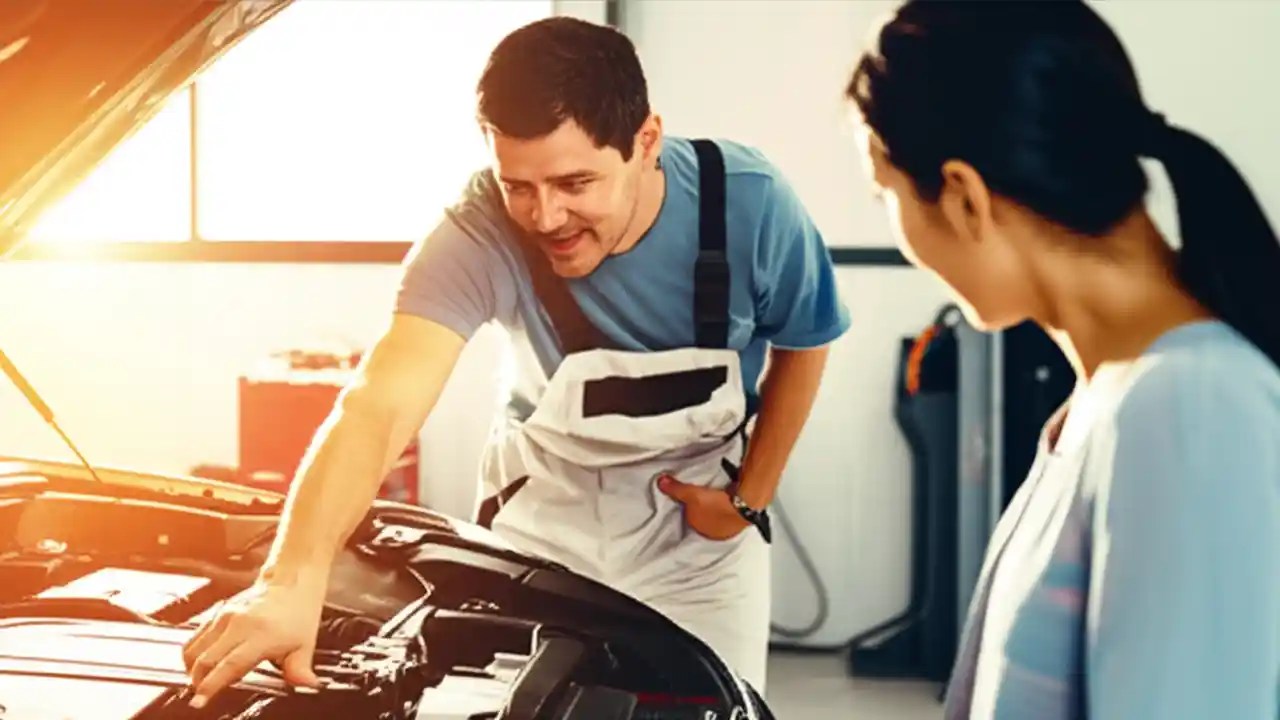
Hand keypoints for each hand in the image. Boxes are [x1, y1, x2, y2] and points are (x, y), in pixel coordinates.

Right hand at [181, 579, 323, 707]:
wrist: (291, 580)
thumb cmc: (299, 612)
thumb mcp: (305, 644)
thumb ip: (300, 669)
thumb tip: (307, 685)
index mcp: (261, 635)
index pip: (230, 664)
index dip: (212, 685)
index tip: (200, 701)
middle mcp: (238, 624)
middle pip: (206, 659)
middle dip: (198, 681)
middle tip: (199, 696)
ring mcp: (225, 616)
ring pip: (195, 648)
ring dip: (191, 669)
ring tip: (198, 682)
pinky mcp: (218, 612)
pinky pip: (195, 637)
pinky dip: (192, 654)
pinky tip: (199, 665)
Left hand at [657, 474, 749, 539]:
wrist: (743, 506)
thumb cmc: (715, 504)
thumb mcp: (691, 494)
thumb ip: (675, 489)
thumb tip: (660, 482)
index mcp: (697, 528)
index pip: (690, 517)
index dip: (689, 506)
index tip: (691, 496)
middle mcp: (711, 533)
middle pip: (704, 519)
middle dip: (704, 509)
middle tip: (705, 496)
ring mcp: (726, 530)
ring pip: (718, 518)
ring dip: (717, 509)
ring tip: (717, 497)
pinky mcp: (738, 524)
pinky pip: (730, 515)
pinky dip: (729, 508)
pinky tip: (730, 499)